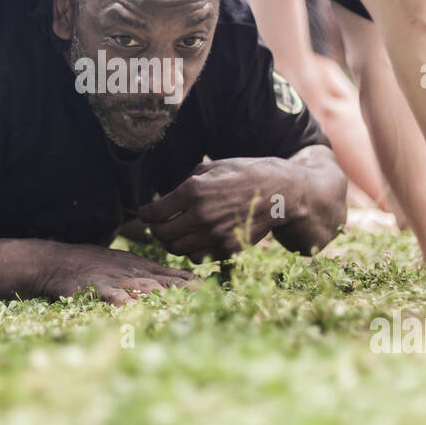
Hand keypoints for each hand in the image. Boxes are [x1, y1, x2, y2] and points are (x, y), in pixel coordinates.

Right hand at [39, 248, 197, 305]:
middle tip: (209, 304)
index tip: (218, 293)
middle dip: (187, 294)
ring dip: (164, 299)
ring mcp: (116, 280)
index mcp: (143, 269)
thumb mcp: (128, 265)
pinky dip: (123, 302)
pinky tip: (132, 310)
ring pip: (143, 289)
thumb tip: (184, 283)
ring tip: (181, 310)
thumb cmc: (96, 266)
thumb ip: (154, 275)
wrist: (59, 262)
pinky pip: (111, 295)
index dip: (195, 285)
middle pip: (166, 284)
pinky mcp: (96, 287)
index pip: (175, 277)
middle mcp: (134, 273)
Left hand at [138, 158, 285, 262]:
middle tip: (158, 226)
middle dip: (156, 230)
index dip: (145, 214)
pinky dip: (191, 251)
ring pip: (177, 249)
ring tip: (176, 234)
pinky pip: (197, 257)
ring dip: (172, 243)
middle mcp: (201, 215)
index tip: (146, 214)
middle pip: (162, 234)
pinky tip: (196, 240)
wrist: (280, 193)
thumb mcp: (212, 167)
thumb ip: (186, 183)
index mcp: (194, 191)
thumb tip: (167, 198)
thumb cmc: (244, 174)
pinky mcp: (228, 248)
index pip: (154, 212)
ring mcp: (215, 234)